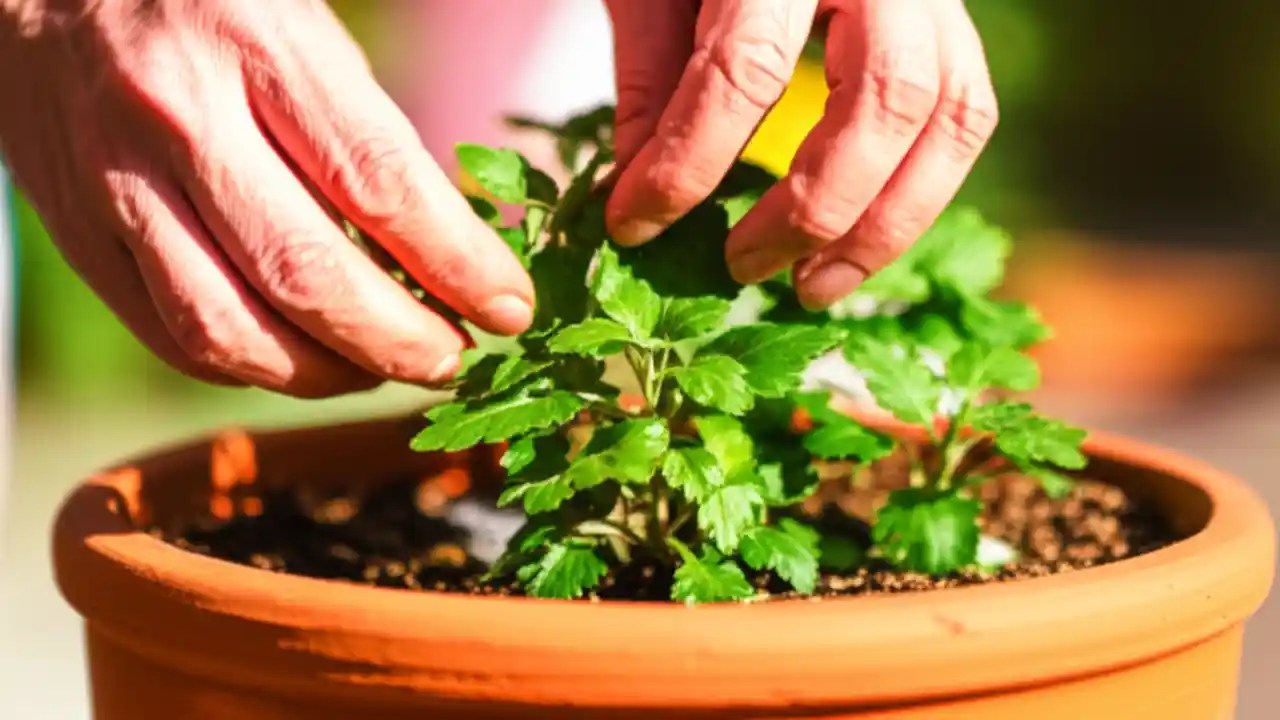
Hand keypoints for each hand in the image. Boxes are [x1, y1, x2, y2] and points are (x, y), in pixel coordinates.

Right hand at [0, 0, 533, 396]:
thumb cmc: (205, 1)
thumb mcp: (302, 22)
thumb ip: (365, 128)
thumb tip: (450, 246)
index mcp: (257, 42)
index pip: (381, 183)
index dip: (458, 264)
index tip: (510, 306)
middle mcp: (179, 115)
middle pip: (305, 275)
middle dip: (401, 342)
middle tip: (455, 358)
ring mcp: (115, 182)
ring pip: (230, 331)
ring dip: (328, 374)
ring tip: (385, 370)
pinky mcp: (77, 234)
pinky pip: (173, 338)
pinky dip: (253, 369)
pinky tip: (305, 360)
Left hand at [604, 0, 996, 307]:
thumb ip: (653, 73)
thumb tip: (641, 189)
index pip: (745, 65)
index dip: (686, 161)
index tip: (634, 223)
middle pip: (883, 100)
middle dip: (810, 207)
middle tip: (738, 266)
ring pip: (951, 117)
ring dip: (885, 223)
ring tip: (812, 284)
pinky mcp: (954, 17)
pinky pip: (965, 114)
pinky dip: (918, 190)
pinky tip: (857, 236)